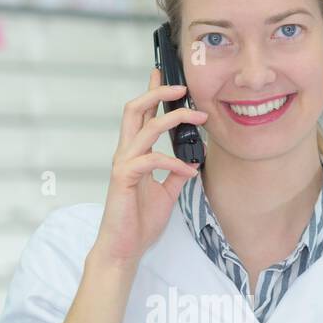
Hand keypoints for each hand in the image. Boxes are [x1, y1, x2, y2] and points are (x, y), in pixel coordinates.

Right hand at [93, 67, 206, 266]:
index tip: (164, 74)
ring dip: (174, 118)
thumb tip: (193, 160)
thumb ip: (176, 174)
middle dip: (157, 93)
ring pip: (144, 127)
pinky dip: (173, 162)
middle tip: (181, 86)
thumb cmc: (140, 222)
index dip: (152, 93)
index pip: (142, 116)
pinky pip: (152, 160)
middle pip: (135, 110)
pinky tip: (188, 171)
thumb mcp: (167, 193)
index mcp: (135, 154)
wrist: (124, 248)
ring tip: (199, 118)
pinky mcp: (124, 178)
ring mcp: (123, 165)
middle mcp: (126, 154)